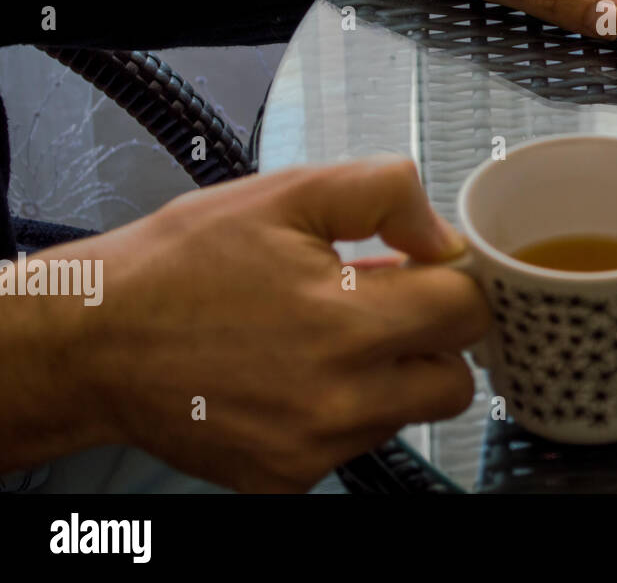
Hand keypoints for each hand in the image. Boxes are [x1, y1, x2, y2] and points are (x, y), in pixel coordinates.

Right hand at [0, 157, 489, 491]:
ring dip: (388, 377)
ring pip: (406, 414)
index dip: (449, 280)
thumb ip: (384, 197)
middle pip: (455, 380)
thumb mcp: (286, 194)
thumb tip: (444, 237)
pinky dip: (341, 413)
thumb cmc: (180, 266)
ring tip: (323, 336)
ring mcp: (311, 450)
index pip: (467, 312)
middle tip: (380, 306)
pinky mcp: (284, 480)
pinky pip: (354, 446)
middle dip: (432, 340)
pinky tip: (294, 376)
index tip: (421, 270)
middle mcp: (338, 401)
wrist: (92, 341)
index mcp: (346, 324)